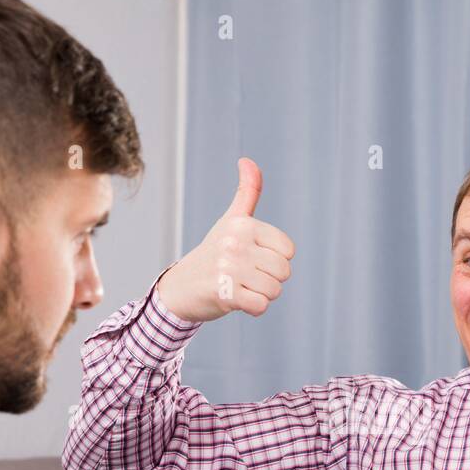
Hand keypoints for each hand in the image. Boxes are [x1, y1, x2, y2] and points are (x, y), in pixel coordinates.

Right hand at [156, 157, 294, 321]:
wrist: (181, 286)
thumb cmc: (214, 252)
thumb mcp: (231, 220)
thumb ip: (247, 192)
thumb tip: (247, 160)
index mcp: (242, 225)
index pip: (288, 250)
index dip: (276, 260)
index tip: (254, 258)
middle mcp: (235, 243)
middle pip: (284, 272)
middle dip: (269, 280)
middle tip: (246, 276)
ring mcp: (229, 269)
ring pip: (274, 290)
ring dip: (261, 295)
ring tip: (240, 287)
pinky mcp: (225, 294)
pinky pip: (261, 306)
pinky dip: (253, 309)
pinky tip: (237, 300)